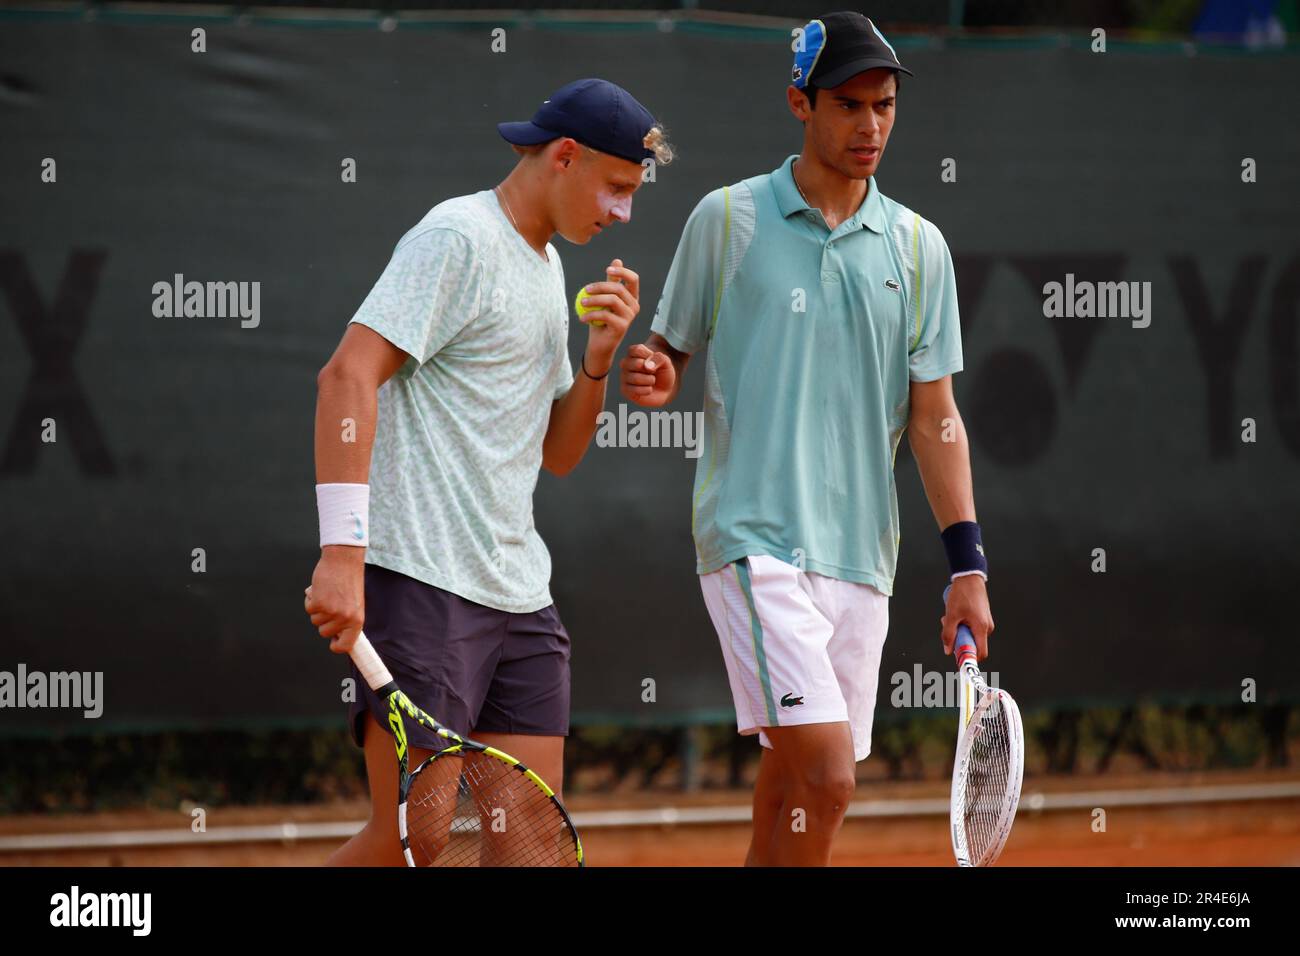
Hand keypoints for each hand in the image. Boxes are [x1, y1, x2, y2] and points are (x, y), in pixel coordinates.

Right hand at [304, 546, 364, 653]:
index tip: (333, 643)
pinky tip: (320, 589)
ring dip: (317, 608)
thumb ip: (347, 620)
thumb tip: (337, 636)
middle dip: (323, 621)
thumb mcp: (354, 604)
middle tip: (331, 605)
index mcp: (357, 620)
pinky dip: (310, 599)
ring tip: (328, 594)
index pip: (346, 645)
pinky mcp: (318, 602)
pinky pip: (308, 608)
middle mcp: (345, 618)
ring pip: (315, 620)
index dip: (337, 646)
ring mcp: (331, 611)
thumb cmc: (349, 580)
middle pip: (324, 633)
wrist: (344, 560)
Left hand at [578, 259, 638, 374]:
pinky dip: (591, 314)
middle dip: (600, 286)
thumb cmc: (600, 320)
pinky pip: (605, 314)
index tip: (607, 269)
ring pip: (612, 300)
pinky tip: (582, 317)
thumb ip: (610, 281)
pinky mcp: (622, 326)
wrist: (599, 344)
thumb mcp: (603, 298)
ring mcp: (630, 317)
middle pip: (619, 289)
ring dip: (594, 300)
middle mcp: (634, 306)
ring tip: (581, 302)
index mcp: (632, 297)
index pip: (633, 279)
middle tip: (586, 289)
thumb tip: (617, 260)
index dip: (622, 272)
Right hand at [620, 342, 676, 406]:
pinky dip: (647, 390)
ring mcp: (624, 376)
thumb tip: (646, 366)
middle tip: (653, 372)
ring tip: (652, 380)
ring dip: (650, 380)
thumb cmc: (662, 373)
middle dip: (650, 370)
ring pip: (635, 378)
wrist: (664, 389)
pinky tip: (649, 389)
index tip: (655, 360)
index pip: (636, 350)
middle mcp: (625, 363)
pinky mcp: (625, 390)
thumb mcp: (666, 362)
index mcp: (633, 353)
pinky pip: (634, 390)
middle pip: (636, 363)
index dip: (649, 356)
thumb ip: (659, 358)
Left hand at [941, 574, 992, 659]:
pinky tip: (956, 614)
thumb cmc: (962, 594)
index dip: (969, 657)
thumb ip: (948, 634)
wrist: (969, 577)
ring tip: (951, 617)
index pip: (980, 652)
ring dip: (959, 630)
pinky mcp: (982, 617)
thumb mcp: (951, 615)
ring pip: (971, 634)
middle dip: (959, 640)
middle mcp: (987, 627)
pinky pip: (972, 627)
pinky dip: (962, 624)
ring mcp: (986, 622)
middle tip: (949, 629)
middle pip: (973, 644)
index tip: (958, 658)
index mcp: (982, 628)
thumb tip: (948, 650)